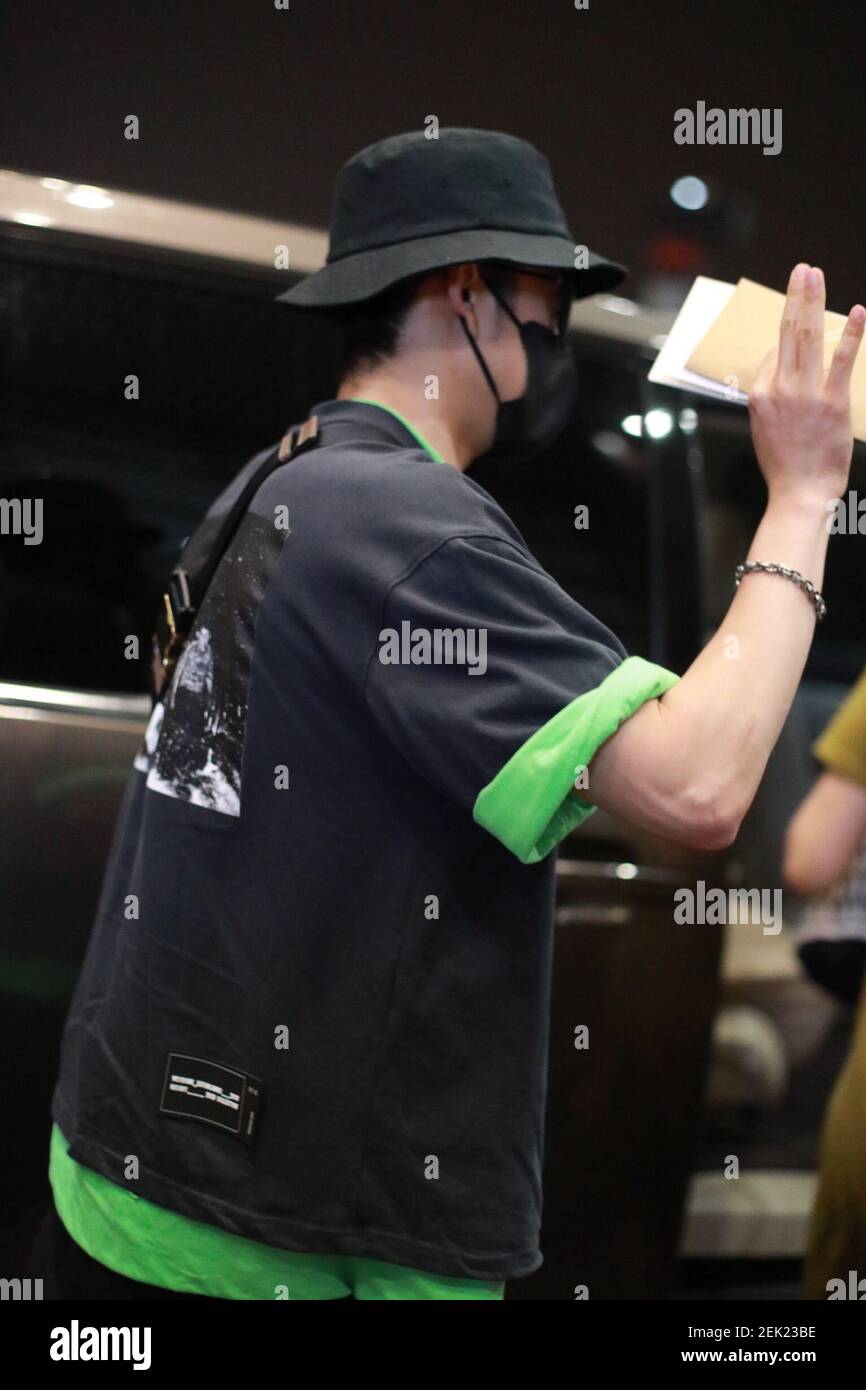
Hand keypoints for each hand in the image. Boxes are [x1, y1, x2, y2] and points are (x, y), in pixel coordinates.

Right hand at [748, 263, 864, 504]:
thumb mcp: (764, 429)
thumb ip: (771, 398)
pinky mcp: (833, 402)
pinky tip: (858, 312)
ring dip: (813, 301)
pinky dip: (851, 335)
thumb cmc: (785, 466)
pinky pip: (842, 361)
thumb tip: (782, 371)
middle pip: (787, 332)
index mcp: (760, 395)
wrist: (800, 493)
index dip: (788, 339)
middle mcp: (780, 389)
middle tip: (802, 269)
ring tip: (814, 274)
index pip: (774, 354)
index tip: (799, 323)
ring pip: (807, 337)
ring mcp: (805, 394)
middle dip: (795, 296)